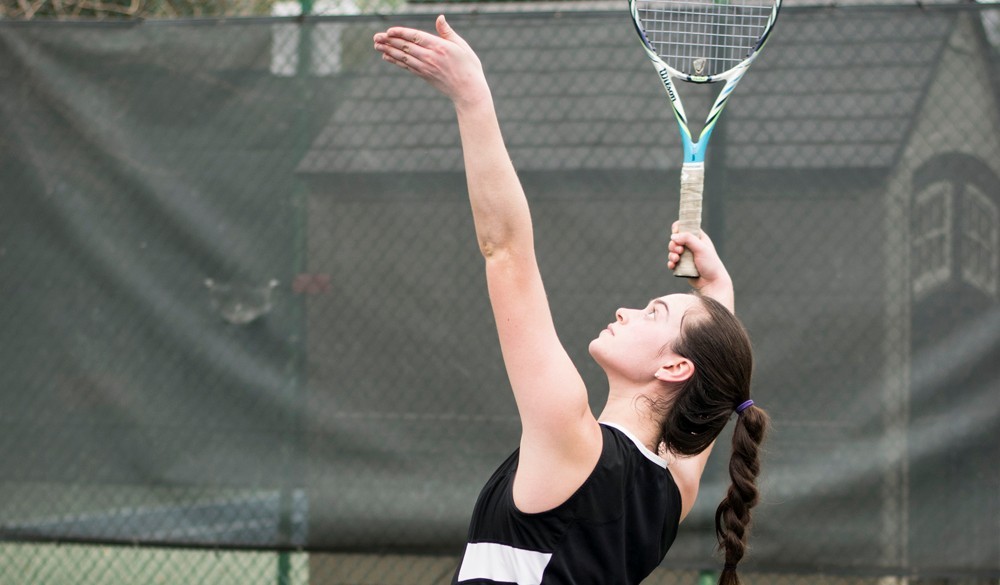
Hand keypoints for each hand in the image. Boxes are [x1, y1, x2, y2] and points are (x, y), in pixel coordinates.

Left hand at [373, 15, 490, 109]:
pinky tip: (387, 56)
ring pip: (403, 57)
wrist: (468, 91)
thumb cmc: (469, 67)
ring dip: (388, 50)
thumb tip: (440, 17)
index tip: (389, 31)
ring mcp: (426, 68)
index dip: (401, 33)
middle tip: (376, 37)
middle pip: (406, 47)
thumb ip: (448, 32)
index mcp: (440, 47)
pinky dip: (395, 61)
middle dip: (389, 41)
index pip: (416, 37)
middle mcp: (430, 58)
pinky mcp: (424, 76)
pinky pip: (406, 67)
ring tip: (376, 45)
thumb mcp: (462, 46)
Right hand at [667, 222, 733, 310]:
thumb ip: (688, 239)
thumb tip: (673, 236)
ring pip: (672, 251)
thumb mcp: (701, 248)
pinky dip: (671, 263)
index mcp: (698, 238)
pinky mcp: (682, 265)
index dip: (678, 228)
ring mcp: (687, 256)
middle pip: (675, 240)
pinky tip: (673, 265)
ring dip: (671, 254)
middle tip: (679, 251)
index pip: (685, 227)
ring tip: (676, 260)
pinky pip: (672, 261)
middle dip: (674, 245)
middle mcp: (692, 245)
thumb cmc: (710, 264)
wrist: (712, 283)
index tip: (675, 232)